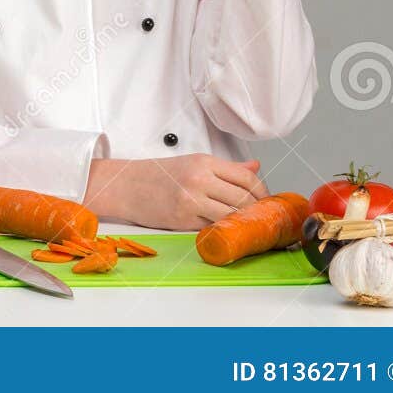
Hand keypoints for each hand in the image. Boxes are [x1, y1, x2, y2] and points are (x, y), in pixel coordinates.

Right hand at [83, 154, 269, 231]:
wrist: (126, 186)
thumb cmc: (158, 175)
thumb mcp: (192, 163)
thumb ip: (226, 168)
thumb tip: (255, 167)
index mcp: (204, 162)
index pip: (246, 177)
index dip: (262, 192)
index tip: (266, 201)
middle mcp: (199, 178)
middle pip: (243, 198)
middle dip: (257, 211)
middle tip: (261, 218)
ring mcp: (191, 199)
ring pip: (231, 215)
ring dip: (243, 223)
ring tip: (247, 226)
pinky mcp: (183, 219)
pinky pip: (212, 227)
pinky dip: (223, 230)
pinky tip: (226, 231)